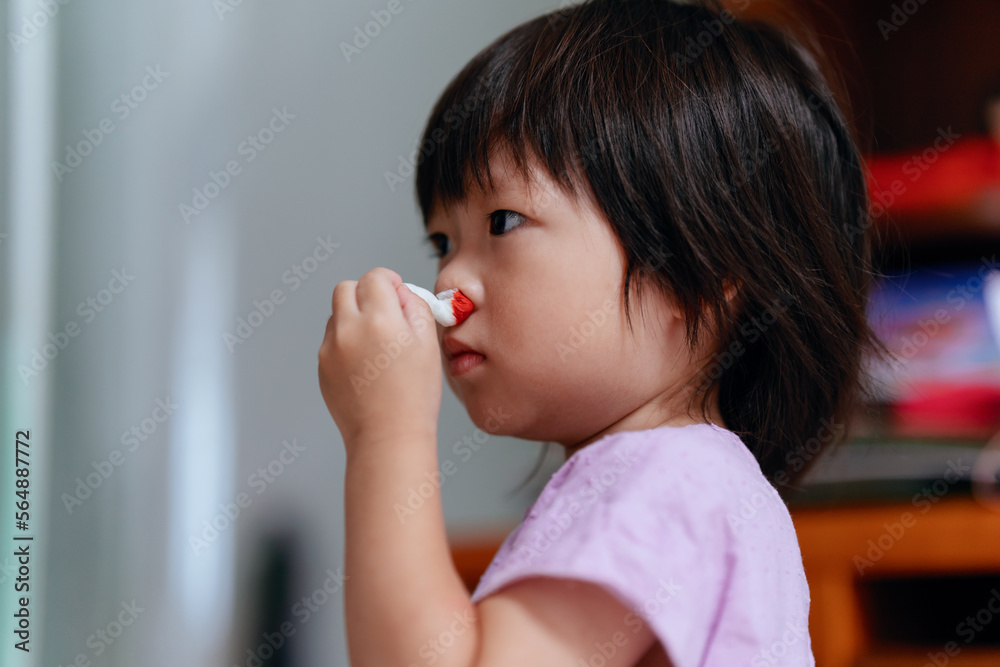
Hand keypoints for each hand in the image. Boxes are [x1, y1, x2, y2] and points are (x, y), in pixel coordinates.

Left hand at [318, 267, 441, 448]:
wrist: (388, 436)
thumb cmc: (414, 396)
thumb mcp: (428, 344)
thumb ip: (416, 306)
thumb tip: (400, 291)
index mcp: (379, 319)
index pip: (375, 277)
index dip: (390, 281)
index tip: (397, 292)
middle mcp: (349, 329)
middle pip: (346, 288)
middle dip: (366, 293)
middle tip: (385, 313)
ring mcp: (330, 348)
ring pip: (337, 314)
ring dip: (355, 317)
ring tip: (378, 346)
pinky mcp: (322, 366)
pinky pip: (332, 340)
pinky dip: (347, 342)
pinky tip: (367, 365)